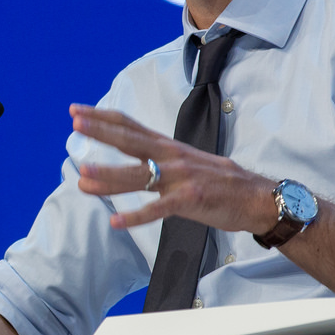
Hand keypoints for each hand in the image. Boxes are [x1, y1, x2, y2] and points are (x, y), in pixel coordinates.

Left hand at [70, 104, 278, 234]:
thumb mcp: (185, 162)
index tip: (77, 112)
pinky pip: (158, 209)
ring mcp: (181, 178)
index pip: (130, 126)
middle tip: (76, 124)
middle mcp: (172, 157)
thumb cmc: (219, 182)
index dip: (103, 118)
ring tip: (82, 179)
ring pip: (139, 176)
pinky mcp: (190, 200)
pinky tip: (116, 222)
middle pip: (131, 141)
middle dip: (101, 132)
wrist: (258, 198)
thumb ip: (157, 160)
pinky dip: (136, 216)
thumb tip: (127, 165)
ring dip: (109, 177)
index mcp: (168, 146)